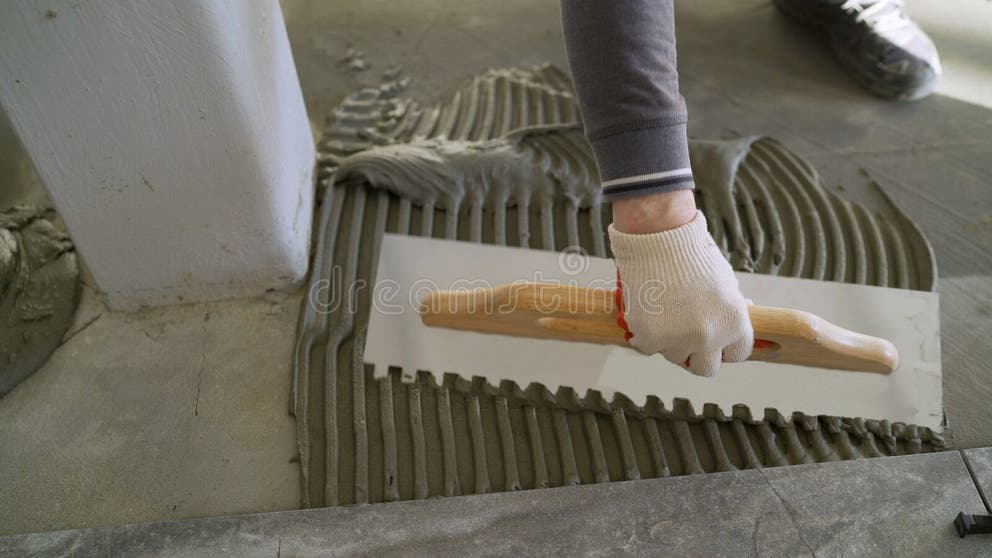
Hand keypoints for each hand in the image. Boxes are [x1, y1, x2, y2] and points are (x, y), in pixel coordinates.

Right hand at [611, 192, 751, 376]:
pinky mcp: (650, 338)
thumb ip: (731, 307)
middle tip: (686, 339)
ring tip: (664, 312)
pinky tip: (647, 312)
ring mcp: (679, 340)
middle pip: (706, 368)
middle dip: (697, 356)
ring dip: (669, 341)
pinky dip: (645, 334)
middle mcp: (710, 337)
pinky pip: (647, 347)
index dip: (725, 346)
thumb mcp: (725, 281)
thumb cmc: (692, 254)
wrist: (659, 238)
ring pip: (673, 356)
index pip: (737, 354)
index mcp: (735, 323)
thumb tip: (741, 317)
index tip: (715, 340)